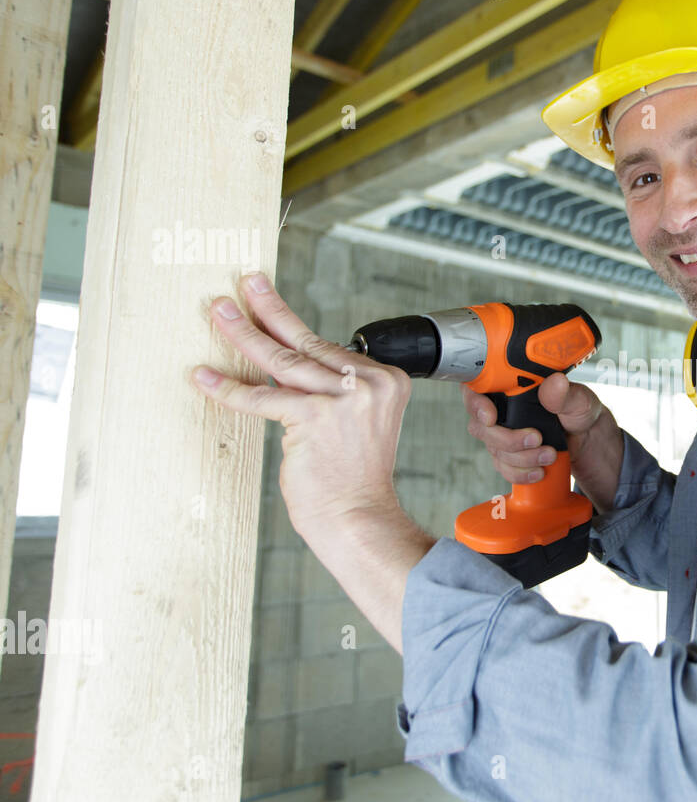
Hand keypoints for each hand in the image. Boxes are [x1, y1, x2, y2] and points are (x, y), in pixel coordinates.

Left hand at [190, 273, 412, 549]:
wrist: (358, 519)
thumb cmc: (352, 479)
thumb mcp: (352, 423)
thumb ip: (328, 390)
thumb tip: (280, 362)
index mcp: (386, 380)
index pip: (328, 347)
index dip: (290, 324)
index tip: (267, 300)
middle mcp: (370, 384)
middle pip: (306, 341)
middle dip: (268, 309)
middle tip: (245, 283)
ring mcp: (345, 400)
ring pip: (283, 360)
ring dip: (244, 333)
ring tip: (220, 311)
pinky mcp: (315, 419)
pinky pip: (263, 398)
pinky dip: (229, 388)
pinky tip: (205, 377)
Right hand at [462, 372, 624, 512]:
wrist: (587, 439)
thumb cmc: (579, 411)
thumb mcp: (578, 399)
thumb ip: (564, 394)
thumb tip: (555, 384)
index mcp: (511, 386)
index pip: (476, 389)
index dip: (475, 403)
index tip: (490, 417)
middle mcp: (501, 408)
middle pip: (481, 426)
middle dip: (508, 439)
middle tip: (536, 439)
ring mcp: (502, 433)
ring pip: (493, 450)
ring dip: (521, 458)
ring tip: (549, 455)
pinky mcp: (508, 455)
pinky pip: (502, 468)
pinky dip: (520, 473)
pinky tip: (538, 471)